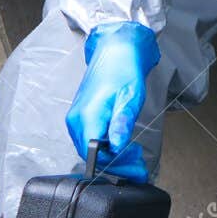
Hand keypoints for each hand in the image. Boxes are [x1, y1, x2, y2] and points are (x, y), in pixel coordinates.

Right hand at [65, 20, 159, 183]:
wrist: (116, 49)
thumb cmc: (124, 69)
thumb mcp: (130, 97)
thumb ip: (121, 123)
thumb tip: (116, 147)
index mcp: (87, 116)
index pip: (95, 155)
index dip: (116, 165)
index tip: (135, 168)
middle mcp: (76, 120)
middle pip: (92, 155)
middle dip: (117, 164)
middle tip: (139, 168)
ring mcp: (76, 119)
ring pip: (91, 149)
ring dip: (113, 157)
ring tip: (135, 157)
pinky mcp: (81, 116)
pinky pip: (91, 139)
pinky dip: (107, 147)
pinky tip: (122, 145)